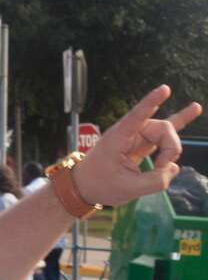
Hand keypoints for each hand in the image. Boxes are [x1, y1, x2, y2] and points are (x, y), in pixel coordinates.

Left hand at [75, 85, 201, 206]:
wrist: (84, 187)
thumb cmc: (100, 185)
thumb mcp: (128, 190)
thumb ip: (155, 181)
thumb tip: (174, 168)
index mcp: (118, 138)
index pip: (136, 116)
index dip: (151, 103)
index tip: (164, 89)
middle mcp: (129, 132)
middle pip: (162, 128)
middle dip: (170, 149)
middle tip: (160, 170)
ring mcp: (137, 136)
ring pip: (166, 133)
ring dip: (171, 150)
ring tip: (165, 163)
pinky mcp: (143, 143)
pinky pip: (165, 132)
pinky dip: (180, 121)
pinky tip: (195, 109)